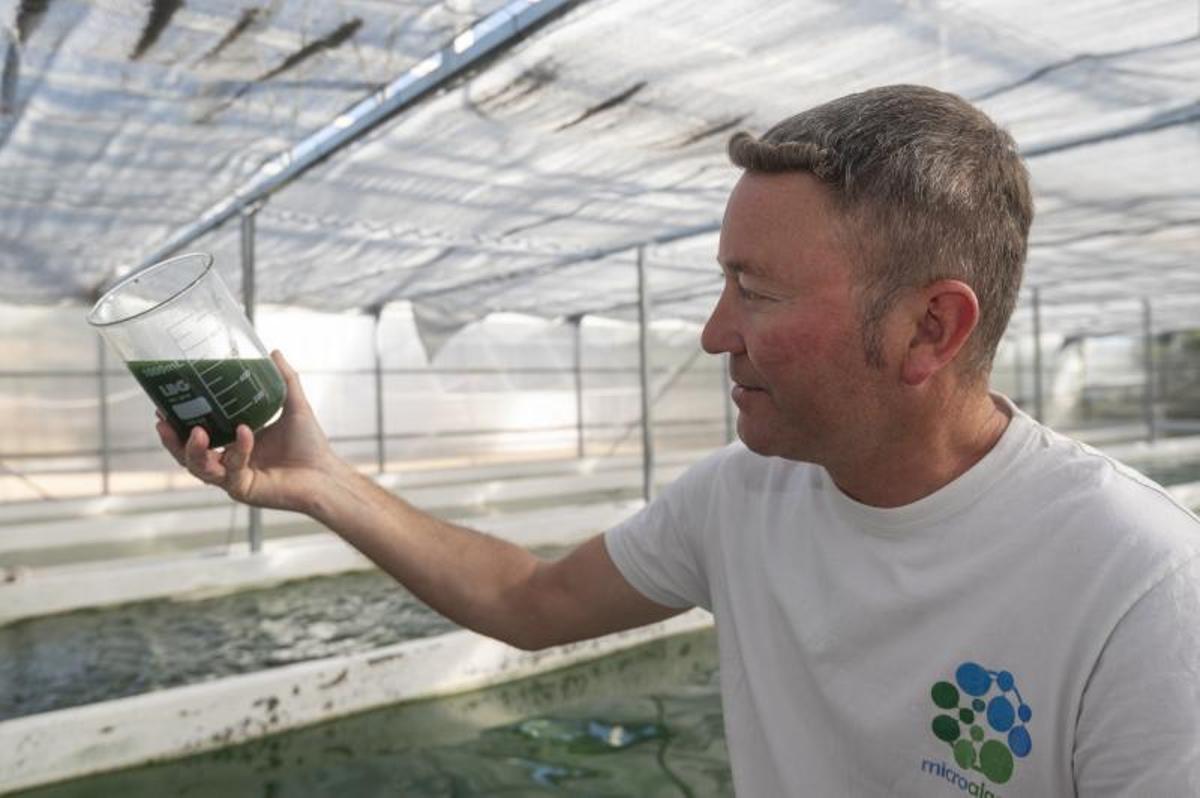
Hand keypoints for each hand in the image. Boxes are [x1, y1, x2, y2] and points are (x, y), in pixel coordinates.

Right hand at [156, 350, 343, 512]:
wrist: (325, 474)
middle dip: (172, 440)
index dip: (177, 423)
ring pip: (199, 468)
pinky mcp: (243, 489)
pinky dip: (238, 448)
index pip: (197, 435)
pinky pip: (231, 469)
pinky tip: (245, 431)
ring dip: (193, 450)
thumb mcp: (294, 406)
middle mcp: (229, 462)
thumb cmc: (310, 445)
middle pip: (187, 455)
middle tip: (163, 421)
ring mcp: (233, 478)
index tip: (163, 406)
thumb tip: (274, 351)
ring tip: (196, 431)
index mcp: (234, 443)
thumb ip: (284, 379)